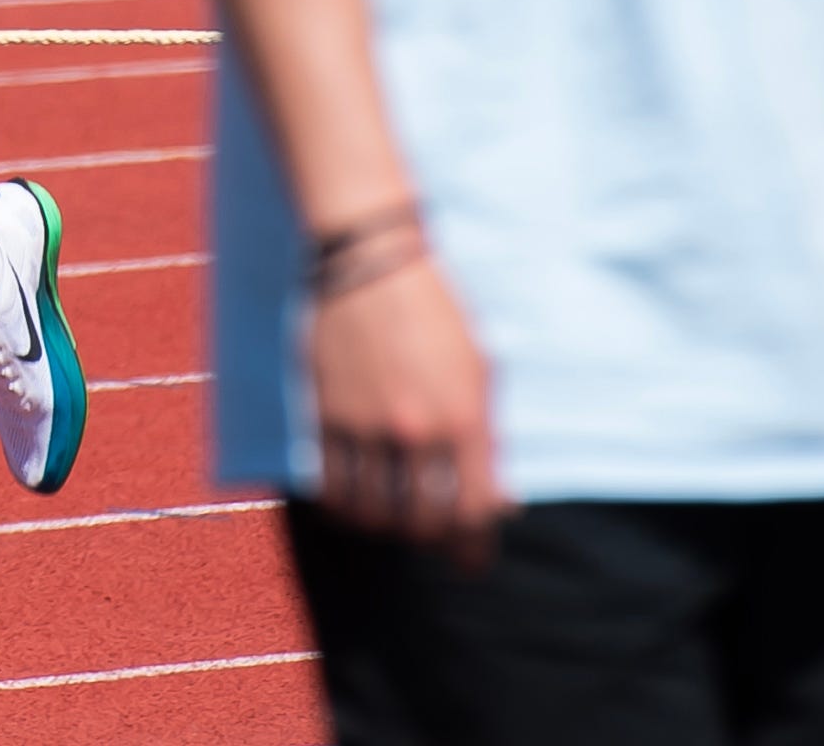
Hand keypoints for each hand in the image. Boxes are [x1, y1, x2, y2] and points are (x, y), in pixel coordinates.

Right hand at [307, 245, 507, 557]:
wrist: (369, 264)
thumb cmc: (436, 311)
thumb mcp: (481, 369)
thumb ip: (487, 436)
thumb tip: (497, 498)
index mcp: (465, 419)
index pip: (473, 512)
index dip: (473, 547)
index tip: (470, 560)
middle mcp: (417, 430)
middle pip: (423, 520)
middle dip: (430, 540)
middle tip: (429, 539)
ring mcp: (367, 425)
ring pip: (374, 511)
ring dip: (384, 527)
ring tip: (388, 522)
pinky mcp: (326, 414)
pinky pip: (332, 484)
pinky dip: (343, 505)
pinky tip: (350, 503)